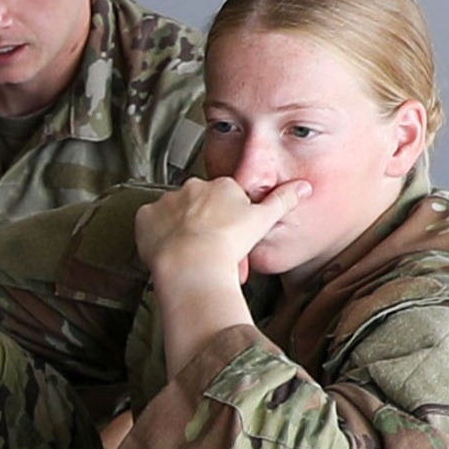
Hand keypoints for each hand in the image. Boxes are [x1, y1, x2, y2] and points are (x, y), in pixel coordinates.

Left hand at [133, 169, 302, 288]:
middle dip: (203, 222)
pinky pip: (149, 223)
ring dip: (179, 228)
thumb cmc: (228, 245)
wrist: (193, 263)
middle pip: (198, 203)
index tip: (228, 235)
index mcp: (221, 186)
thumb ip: (283, 201)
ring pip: (173, 212)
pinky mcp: (146, 217)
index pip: (225, 196)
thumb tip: (303, 187)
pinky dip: (155, 234)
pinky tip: (166, 248)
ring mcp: (167, 201)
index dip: (227, 219)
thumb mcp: (264, 221)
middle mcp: (192, 187)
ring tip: (189, 251)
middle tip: (210, 247)